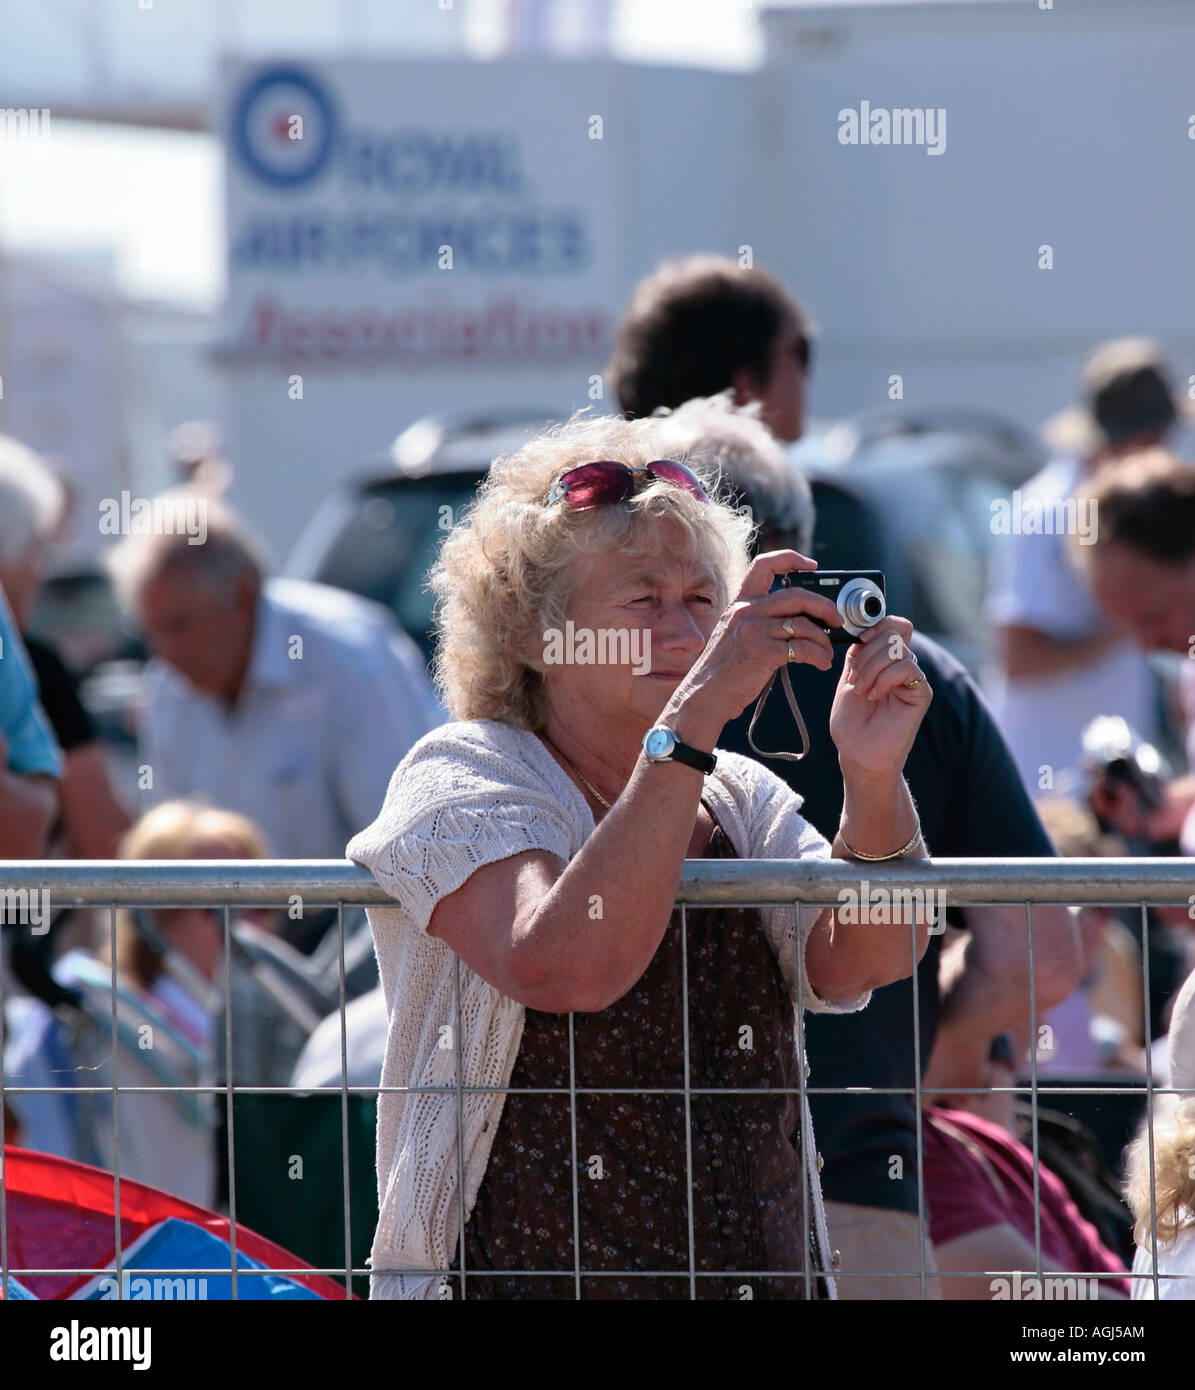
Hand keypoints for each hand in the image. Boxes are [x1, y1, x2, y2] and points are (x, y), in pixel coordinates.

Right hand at [665, 549, 844, 736]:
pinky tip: (821, 663)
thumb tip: (800, 620)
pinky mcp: (763, 652)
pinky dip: (819, 656)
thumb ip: (760, 620)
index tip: (812, 566)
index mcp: (739, 603)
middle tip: (836, 619)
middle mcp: (746, 611)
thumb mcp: (736, 633)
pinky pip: (804, 648)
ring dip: (823, 640)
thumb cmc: (724, 670)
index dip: (791, 559)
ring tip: (827, 654)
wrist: (705, 695)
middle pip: (798, 595)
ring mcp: (754, 630)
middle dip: (824, 607)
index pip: (765, 565)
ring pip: (804, 624)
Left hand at [828, 616, 931, 779]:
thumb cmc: (851, 722)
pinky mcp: (922, 692)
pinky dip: (885, 678)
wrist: (858, 753)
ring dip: (872, 667)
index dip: (875, 625)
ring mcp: (912, 678)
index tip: (857, 638)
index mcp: (883, 659)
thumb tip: (865, 627)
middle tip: (855, 677)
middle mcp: (900, 665)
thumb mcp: (849, 679)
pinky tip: (874, 695)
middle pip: (893, 631)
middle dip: (866, 652)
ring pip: (897, 648)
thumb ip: (858, 653)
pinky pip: (907, 667)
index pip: (891, 625)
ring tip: (863, 690)